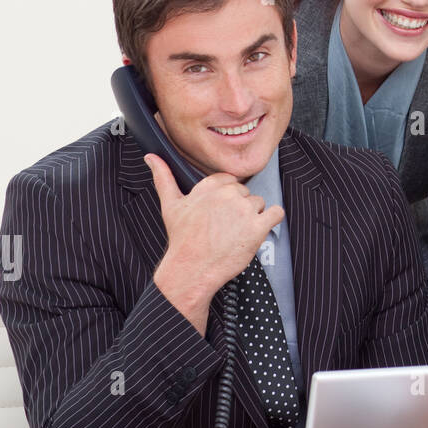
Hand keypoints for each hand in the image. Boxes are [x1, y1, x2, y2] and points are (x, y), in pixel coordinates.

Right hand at [147, 154, 282, 334]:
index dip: (227, 199)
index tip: (219, 213)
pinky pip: (276, 213)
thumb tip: (151, 157)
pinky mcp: (257, 226)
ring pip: (260, 203)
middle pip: (246, 193)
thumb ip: (163, 177)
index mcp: (209, 186)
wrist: (191, 270)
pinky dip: (271, 220)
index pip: (231, 181)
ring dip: (253, 218)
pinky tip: (258, 230)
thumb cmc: (182, 240)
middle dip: (239, 209)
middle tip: (224, 228)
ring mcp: (243, 210)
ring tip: (235, 234)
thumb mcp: (170, 205)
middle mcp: (227, 194)